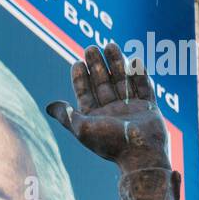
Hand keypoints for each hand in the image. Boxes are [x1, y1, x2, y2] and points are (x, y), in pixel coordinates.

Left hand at [47, 42, 170, 172]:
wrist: (141, 154)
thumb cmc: (111, 144)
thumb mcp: (83, 129)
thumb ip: (67, 116)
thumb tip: (50, 106)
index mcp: (95, 120)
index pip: (85, 95)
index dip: (80, 79)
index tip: (77, 62)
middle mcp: (112, 113)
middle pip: (102, 84)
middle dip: (96, 65)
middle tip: (90, 47)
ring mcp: (131, 109)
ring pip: (122, 81)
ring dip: (116, 63)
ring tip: (110, 44)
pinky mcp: (149, 108)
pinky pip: (144, 87)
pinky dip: (140, 74)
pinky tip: (134, 59)